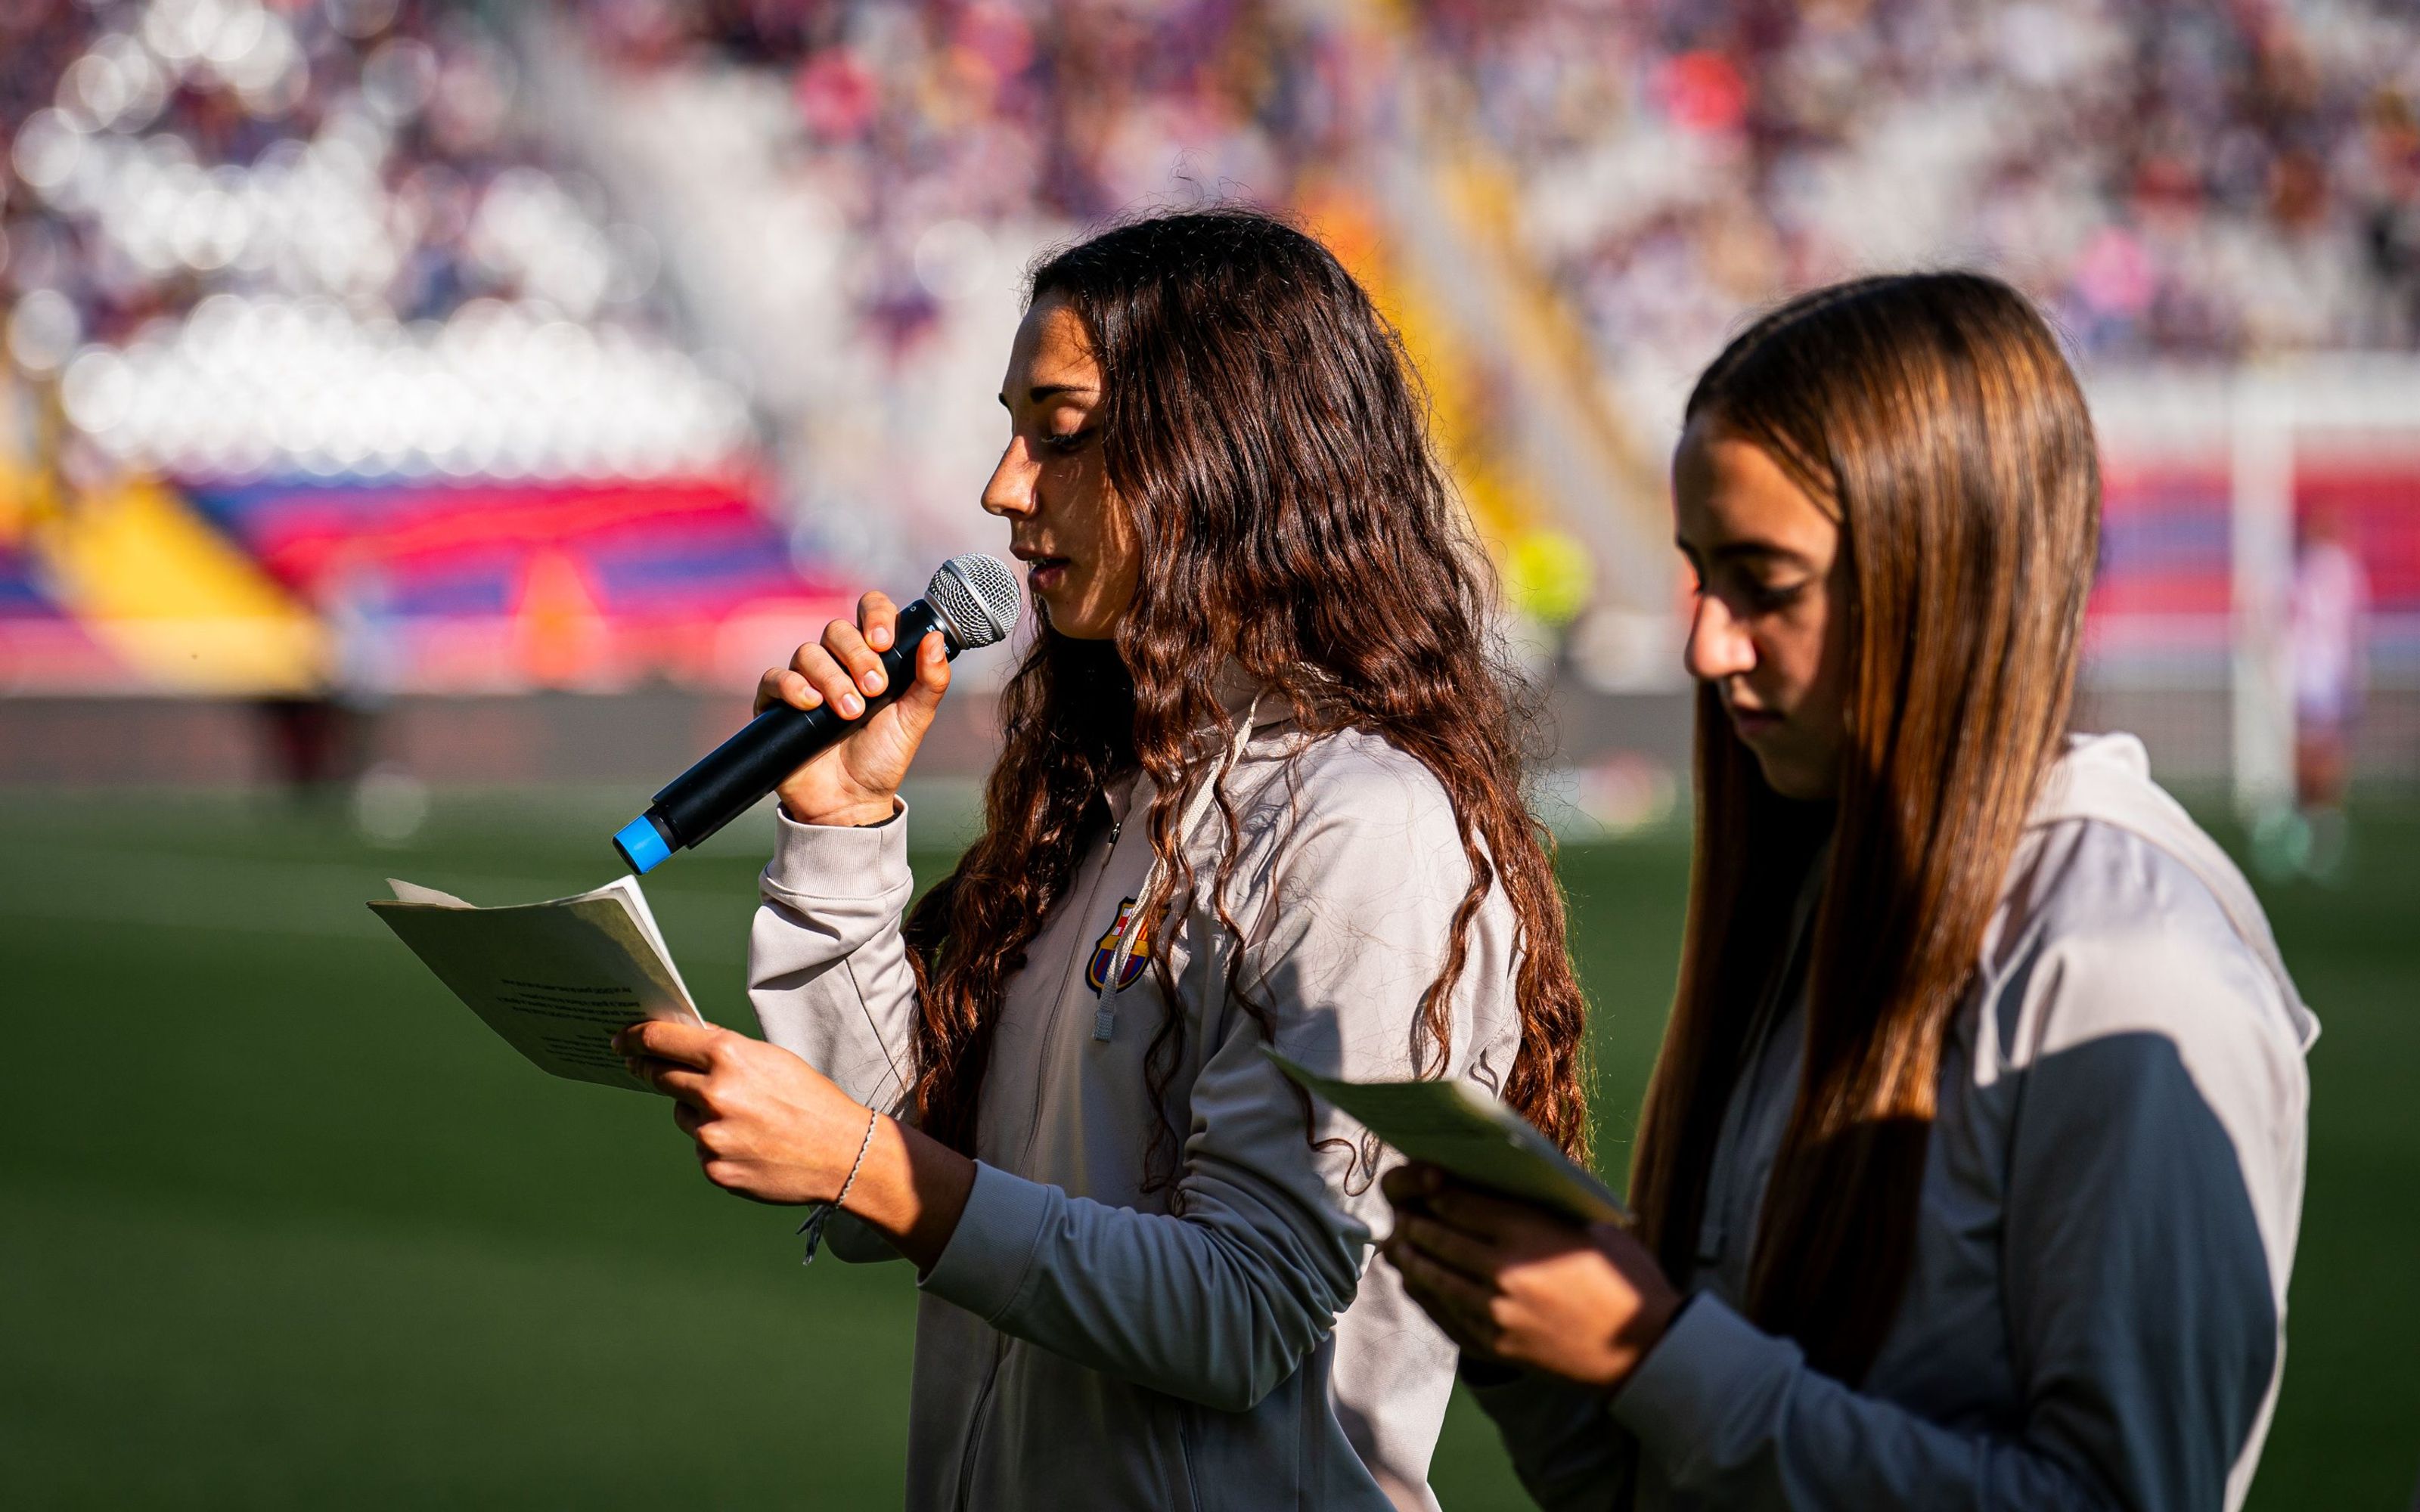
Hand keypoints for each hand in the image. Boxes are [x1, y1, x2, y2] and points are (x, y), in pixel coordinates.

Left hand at [614, 1018, 975, 1270]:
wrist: (842, 1153)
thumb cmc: (809, 1100)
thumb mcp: (771, 1059)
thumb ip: (725, 1050)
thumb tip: (682, 1042)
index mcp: (729, 1057)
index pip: (661, 1040)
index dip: (634, 1038)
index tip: (619, 1040)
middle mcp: (715, 1095)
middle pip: (661, 1077)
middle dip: (653, 1071)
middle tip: (645, 1068)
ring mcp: (712, 1136)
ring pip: (683, 1116)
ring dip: (697, 1113)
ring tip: (742, 1118)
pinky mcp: (714, 1169)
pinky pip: (701, 1149)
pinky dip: (717, 1144)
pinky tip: (750, 1144)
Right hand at [754, 590, 950, 826]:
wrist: (851, 801)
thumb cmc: (883, 757)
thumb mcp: (915, 719)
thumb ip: (930, 680)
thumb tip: (936, 637)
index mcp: (871, 657)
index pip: (869, 611)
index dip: (875, 615)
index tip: (884, 640)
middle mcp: (836, 663)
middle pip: (837, 630)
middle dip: (858, 656)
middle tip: (874, 689)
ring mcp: (805, 681)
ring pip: (809, 652)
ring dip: (832, 679)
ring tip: (850, 713)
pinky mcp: (776, 704)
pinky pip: (775, 678)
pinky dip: (793, 686)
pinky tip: (812, 704)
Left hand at [1379, 1162, 1681, 1392]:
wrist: (1645, 1351)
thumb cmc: (1623, 1279)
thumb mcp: (1587, 1226)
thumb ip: (1538, 1207)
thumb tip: (1497, 1184)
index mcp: (1528, 1233)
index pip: (1459, 1203)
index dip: (1434, 1189)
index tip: (1424, 1181)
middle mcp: (1504, 1272)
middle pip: (1437, 1238)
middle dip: (1415, 1223)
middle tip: (1403, 1213)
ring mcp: (1495, 1313)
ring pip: (1432, 1277)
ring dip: (1411, 1257)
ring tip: (1401, 1244)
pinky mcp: (1494, 1346)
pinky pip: (1444, 1314)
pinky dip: (1425, 1293)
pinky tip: (1418, 1282)